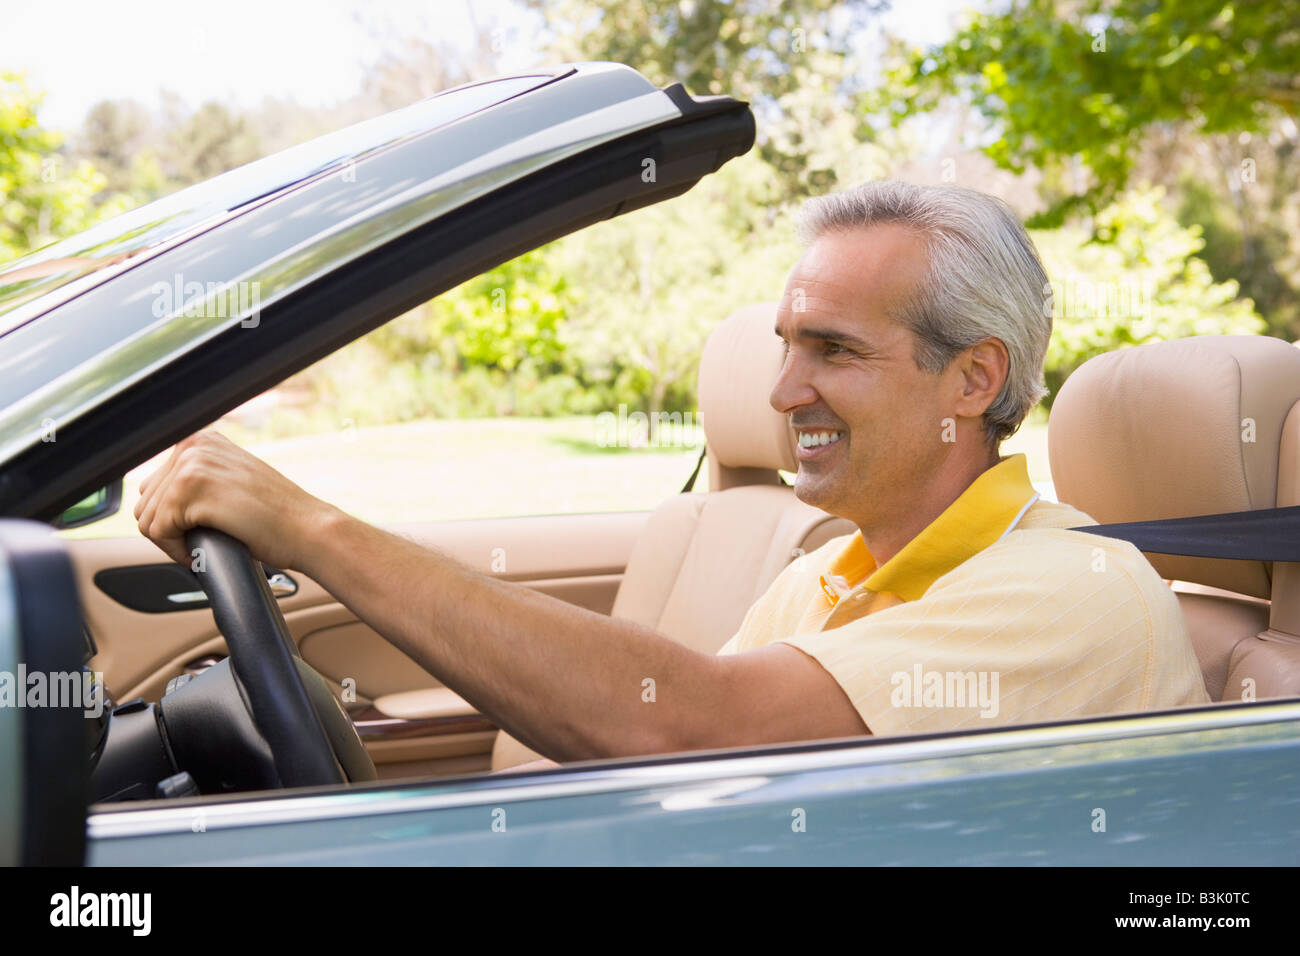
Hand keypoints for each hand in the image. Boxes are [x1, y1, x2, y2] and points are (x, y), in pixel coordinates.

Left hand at [133, 430, 330, 571]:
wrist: (308, 529)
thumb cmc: (279, 516)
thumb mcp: (233, 481)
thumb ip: (200, 479)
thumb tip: (158, 500)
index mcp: (201, 440)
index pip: (154, 485)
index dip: (173, 518)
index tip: (199, 530)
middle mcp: (193, 445)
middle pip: (146, 502)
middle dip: (170, 531)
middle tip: (202, 542)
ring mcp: (190, 464)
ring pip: (148, 519)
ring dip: (173, 543)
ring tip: (205, 547)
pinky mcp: (190, 490)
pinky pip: (158, 532)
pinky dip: (177, 552)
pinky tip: (204, 552)